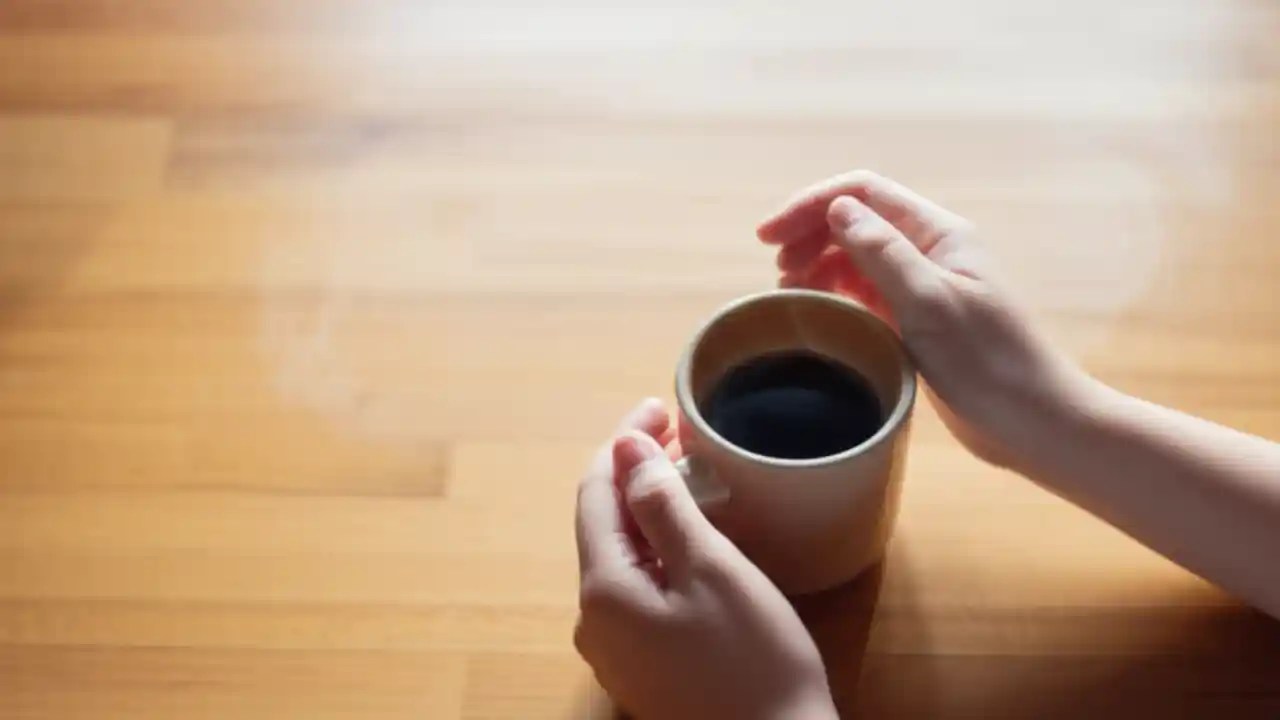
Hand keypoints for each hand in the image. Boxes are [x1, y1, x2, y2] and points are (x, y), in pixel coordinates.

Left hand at [574, 399, 837, 719]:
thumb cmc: (753, 660)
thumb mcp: (710, 570)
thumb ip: (662, 506)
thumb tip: (626, 447)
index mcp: (601, 590)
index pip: (596, 492)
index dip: (625, 442)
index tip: (662, 407)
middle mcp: (593, 621)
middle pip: (602, 524)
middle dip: (636, 472)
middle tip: (682, 433)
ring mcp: (614, 649)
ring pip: (620, 557)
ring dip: (649, 510)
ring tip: (691, 474)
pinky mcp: (642, 665)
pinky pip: (637, 589)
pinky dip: (658, 551)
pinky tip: (690, 536)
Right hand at [758, 171, 1087, 469]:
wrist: (1032, 422)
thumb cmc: (988, 362)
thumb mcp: (929, 302)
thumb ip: (881, 252)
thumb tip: (837, 209)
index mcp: (939, 233)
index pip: (864, 194)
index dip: (812, 205)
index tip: (768, 236)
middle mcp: (929, 252)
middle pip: (857, 222)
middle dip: (810, 235)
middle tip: (777, 270)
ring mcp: (922, 288)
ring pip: (856, 260)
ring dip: (818, 266)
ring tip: (788, 292)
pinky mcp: (917, 323)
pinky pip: (865, 295)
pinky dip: (835, 296)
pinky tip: (817, 313)